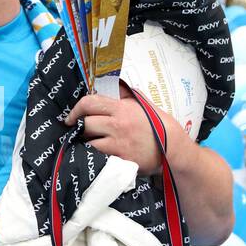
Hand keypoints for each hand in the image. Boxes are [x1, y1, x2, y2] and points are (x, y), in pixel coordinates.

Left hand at [64, 83, 187, 177]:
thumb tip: (109, 86)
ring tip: (92, 144)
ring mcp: (118, 143)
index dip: (75, 110)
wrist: (174, 149)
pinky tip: (99, 155)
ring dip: (87, 143)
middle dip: (80, 128)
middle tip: (81, 132)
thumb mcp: (143, 104)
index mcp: (122, 108)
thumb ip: (125, 95)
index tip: (71, 118)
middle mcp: (118, 124)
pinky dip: (96, 155)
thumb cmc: (159, 126)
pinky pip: (98, 156)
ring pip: (89, 142)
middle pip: (85, 124)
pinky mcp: (120, 159)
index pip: (89, 102)